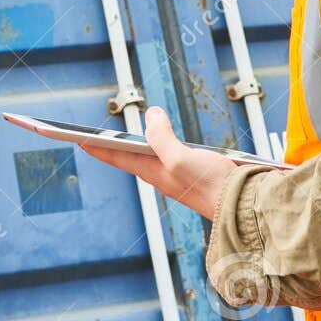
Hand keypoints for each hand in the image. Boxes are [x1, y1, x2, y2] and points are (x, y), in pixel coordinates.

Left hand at [82, 108, 240, 219]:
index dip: (96, 146)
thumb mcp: (181, 158)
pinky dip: (160, 145)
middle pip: (129, 157)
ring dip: (133, 148)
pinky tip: (163, 141)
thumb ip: (162, 137)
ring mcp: (177, 175)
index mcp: (154, 172)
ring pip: (149, 157)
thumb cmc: (213, 186)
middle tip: (91, 139)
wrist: (244, 206)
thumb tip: (151, 115)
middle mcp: (162, 174)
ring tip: (119, 140)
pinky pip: (169, 156)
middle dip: (110, 147)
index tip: (76, 138)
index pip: (117, 156)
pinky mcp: (193, 173)